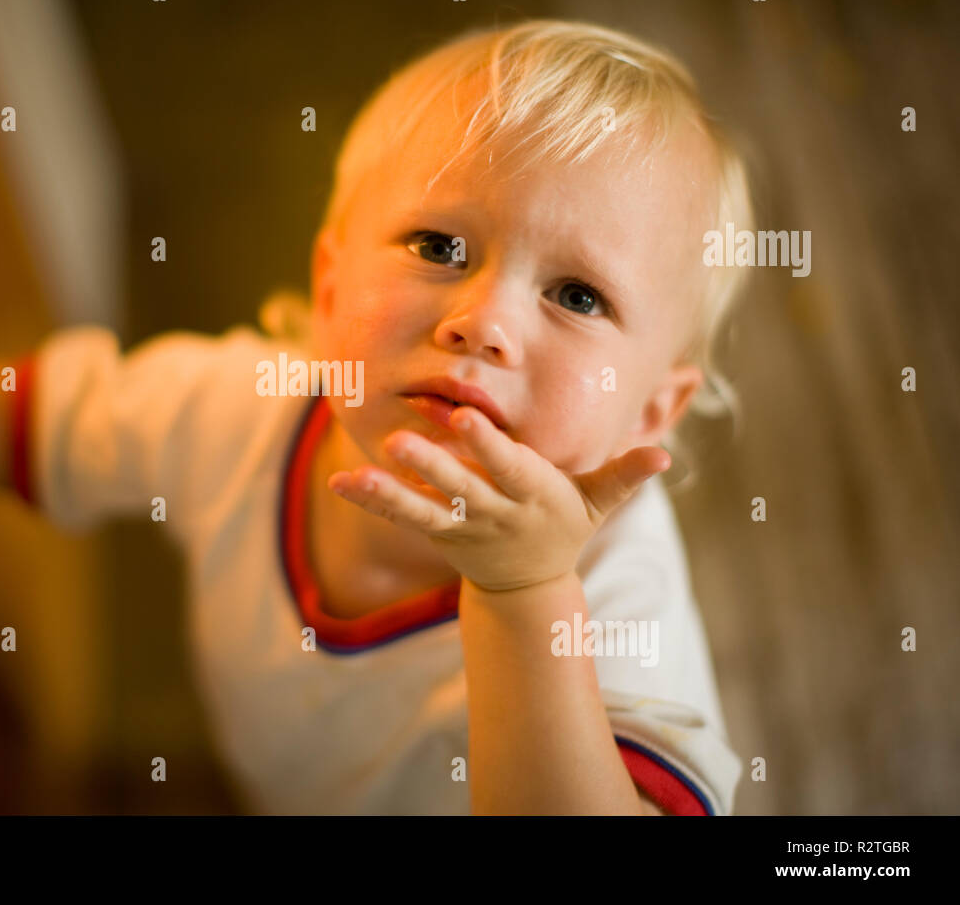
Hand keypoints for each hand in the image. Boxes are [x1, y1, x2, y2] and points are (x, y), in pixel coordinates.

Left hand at [327, 405, 670, 590]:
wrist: (527, 588)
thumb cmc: (562, 525)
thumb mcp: (597, 505)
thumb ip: (623, 476)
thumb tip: (664, 456)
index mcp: (532, 496)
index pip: (509, 467)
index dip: (487, 444)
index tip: (463, 415)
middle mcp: (492, 513)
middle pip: (458, 489)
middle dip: (429, 465)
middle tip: (398, 439)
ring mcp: (460, 526)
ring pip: (420, 509)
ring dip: (386, 492)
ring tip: (352, 476)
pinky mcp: (436, 533)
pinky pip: (399, 515)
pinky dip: (371, 499)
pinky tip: (338, 482)